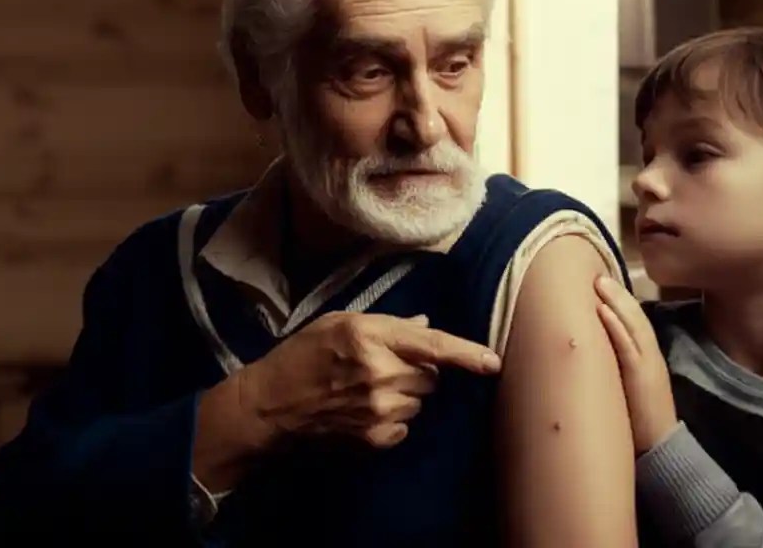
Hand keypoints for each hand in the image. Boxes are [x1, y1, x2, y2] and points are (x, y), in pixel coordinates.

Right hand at [240, 312, 501, 448]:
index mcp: (371, 338)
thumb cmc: (299, 357)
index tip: (494, 362)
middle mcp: (381, 375)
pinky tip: (362, 411)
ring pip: (420, 402)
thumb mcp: (337, 323)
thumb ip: (386, 325)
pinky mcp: (376, 439)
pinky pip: (405, 426)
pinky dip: (393, 419)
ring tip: (367, 390)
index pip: (433, 346)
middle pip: (431, 376)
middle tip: (383, 367)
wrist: (268, 408)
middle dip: (417, 371)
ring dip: (405, 395)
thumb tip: (425, 325)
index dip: (468, 354)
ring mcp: (380, 411)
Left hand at [593, 275, 677, 454]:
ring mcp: (648, 365)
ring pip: (633, 324)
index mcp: (648, 358)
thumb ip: (618, 368)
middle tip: (596, 273)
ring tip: (598, 282)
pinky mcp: (641, 377)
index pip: (635, 322)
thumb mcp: (629, 387)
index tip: (602, 284)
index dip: (620, 302)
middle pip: (634, 316)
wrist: (662, 448)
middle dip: (616, 294)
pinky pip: (627, 346)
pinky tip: (602, 310)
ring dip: (615, 301)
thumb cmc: (641, 421)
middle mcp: (650, 356)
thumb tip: (595, 353)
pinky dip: (615, 325)